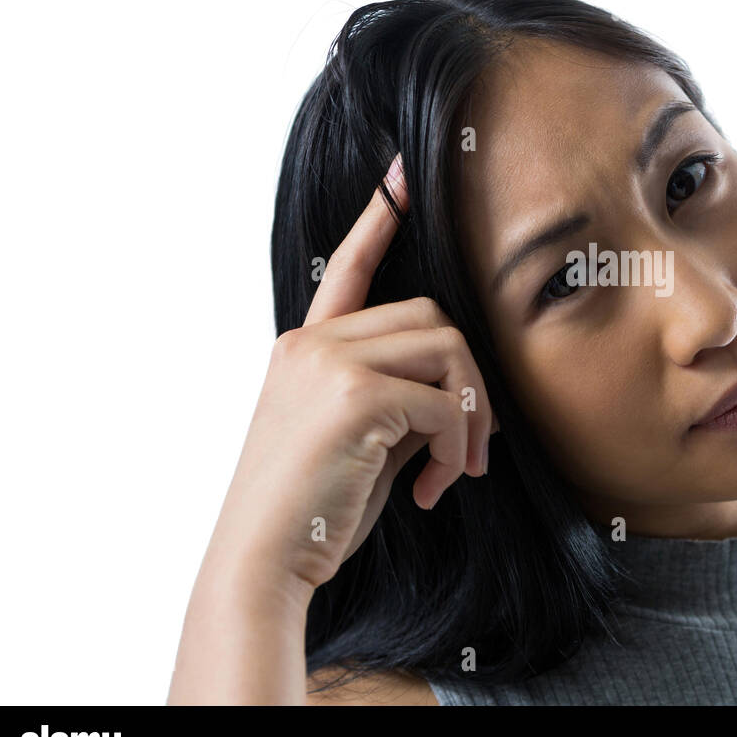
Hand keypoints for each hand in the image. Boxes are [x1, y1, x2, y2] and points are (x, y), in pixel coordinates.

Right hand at [210, 154, 497, 591]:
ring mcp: (329, 363)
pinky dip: (457, 447)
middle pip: (432, 316)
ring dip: (472, 414)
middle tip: (473, 449)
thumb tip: (460, 392)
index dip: (379, 219)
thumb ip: (398, 398)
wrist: (263, 562)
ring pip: (448, 349)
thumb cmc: (314, 512)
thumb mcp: (358, 441)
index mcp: (305, 349)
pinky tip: (432, 491)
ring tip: (458, 470)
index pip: (347, 268)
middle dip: (469, 381)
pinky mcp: (354, 395)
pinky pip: (444, 402)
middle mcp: (312, 344)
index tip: (402, 174)